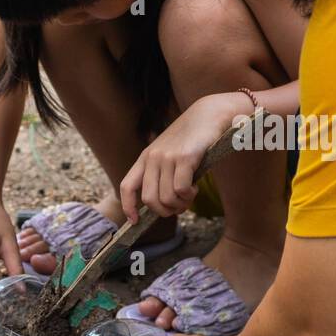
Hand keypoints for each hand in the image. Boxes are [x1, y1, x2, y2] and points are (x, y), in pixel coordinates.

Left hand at [120, 92, 248, 221]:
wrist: (209, 114)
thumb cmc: (192, 139)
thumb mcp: (169, 154)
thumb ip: (162, 174)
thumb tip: (163, 203)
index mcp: (145, 158)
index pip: (126, 186)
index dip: (128, 206)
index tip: (134, 221)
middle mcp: (152, 158)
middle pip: (150, 199)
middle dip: (165, 211)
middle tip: (179, 208)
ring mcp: (167, 157)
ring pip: (166, 198)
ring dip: (180, 205)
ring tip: (189, 196)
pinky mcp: (184, 158)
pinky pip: (180, 190)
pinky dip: (189, 196)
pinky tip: (195, 188)